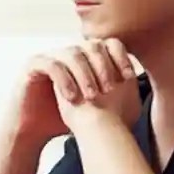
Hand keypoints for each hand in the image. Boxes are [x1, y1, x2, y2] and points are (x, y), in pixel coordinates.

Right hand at [12, 39, 139, 143]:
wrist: (34, 130)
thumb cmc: (64, 118)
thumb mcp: (95, 106)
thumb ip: (114, 95)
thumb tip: (139, 90)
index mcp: (86, 58)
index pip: (108, 44)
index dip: (120, 57)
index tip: (129, 77)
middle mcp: (69, 52)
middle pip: (92, 45)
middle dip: (104, 66)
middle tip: (110, 88)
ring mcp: (51, 55)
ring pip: (73, 53)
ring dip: (85, 74)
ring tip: (92, 96)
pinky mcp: (33, 65)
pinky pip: (52, 64)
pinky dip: (64, 80)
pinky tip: (72, 98)